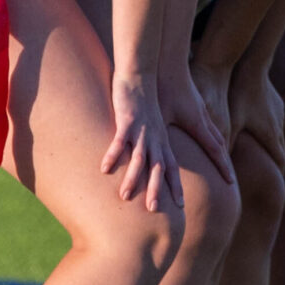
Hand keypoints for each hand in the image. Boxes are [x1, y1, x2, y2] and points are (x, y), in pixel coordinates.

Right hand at [103, 68, 182, 212]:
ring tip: (125, 196)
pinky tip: (104, 168)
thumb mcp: (152, 125)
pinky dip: (113, 154)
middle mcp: (154, 138)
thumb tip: (146, 160)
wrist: (140, 76)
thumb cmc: (144, 102)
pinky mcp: (126, 121)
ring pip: (139, 158)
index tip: (180, 206)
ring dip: (133, 178)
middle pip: (158, 167)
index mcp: (161, 140)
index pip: (171, 167)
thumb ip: (150, 143)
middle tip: (154, 209)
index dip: (175, 185)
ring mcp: (141, 131)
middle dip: (156, 189)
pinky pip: (119, 141)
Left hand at [162, 62, 231, 178]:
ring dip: (219, 148)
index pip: (215, 150)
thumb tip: (151, 155)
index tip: (231, 183)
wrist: (168, 59)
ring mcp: (201, 108)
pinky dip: (211, 135)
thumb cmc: (162, 86)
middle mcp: (203, 118)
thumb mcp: (161, 114)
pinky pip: (208, 123)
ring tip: (221, 161)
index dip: (222, 168)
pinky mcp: (196, 101)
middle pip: (219, 143)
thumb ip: (159, 136)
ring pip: (215, 133)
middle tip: (230, 179)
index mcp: (197, 123)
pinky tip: (207, 137)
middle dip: (223, 162)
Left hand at [228, 62, 284, 167]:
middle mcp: (278, 126)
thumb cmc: (238, 94)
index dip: (279, 174)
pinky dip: (273, 131)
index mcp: (269, 134)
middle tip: (274, 175)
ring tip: (269, 154)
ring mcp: (280, 113)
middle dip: (279, 163)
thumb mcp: (231, 121)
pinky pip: (278, 122)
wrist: (251, 66)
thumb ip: (228, 143)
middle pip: (283, 150)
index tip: (278, 185)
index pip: (280, 161)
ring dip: (277, 146)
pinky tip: (265, 130)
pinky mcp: (278, 103)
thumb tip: (223, 165)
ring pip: (281, 135)